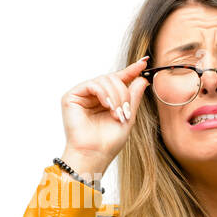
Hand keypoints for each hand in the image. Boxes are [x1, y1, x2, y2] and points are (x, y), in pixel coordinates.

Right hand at [60, 56, 150, 176]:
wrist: (95, 154)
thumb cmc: (109, 141)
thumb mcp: (128, 116)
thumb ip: (133, 97)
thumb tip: (142, 78)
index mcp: (107, 99)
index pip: (119, 80)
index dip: (131, 70)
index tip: (144, 62)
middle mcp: (94, 95)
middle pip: (113, 78)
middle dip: (123, 93)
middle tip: (125, 111)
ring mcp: (83, 95)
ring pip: (105, 80)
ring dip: (115, 96)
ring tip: (116, 114)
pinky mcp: (72, 96)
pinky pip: (92, 84)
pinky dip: (104, 94)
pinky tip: (108, 106)